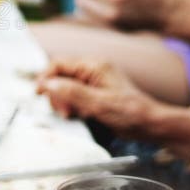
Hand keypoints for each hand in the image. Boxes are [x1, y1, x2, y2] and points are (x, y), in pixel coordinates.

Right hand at [36, 59, 159, 139]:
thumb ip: (72, 92)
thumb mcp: (98, 104)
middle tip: (65, 113)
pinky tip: (80, 116)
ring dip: (64, 102)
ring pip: (65, 87)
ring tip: (74, 116)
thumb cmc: (130, 113)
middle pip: (59, 77)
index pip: (58, 64)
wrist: (150, 124)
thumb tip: (48, 84)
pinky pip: (74, 96)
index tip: (38, 93)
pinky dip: (72, 106)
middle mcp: (92, 70)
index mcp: (93, 66)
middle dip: (57, 94)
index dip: (45, 77)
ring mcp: (93, 81)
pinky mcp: (94, 93)